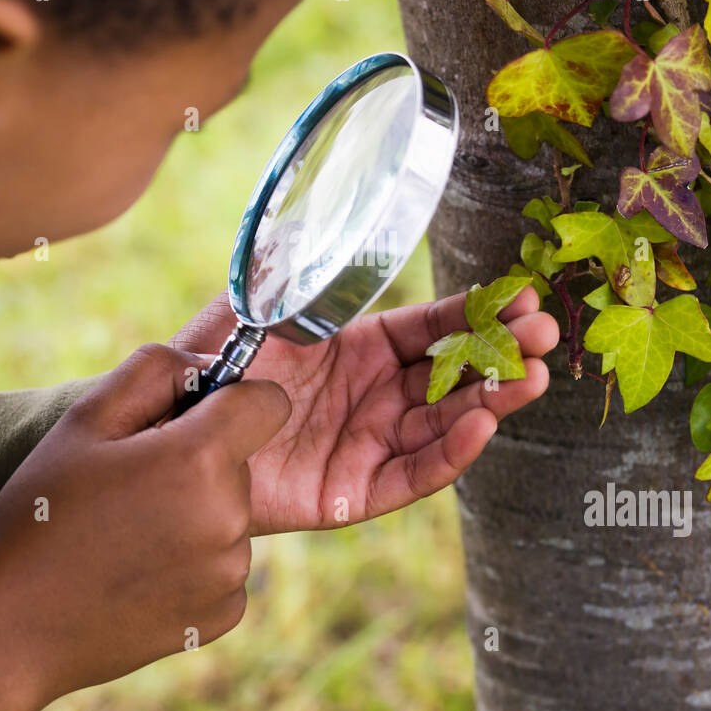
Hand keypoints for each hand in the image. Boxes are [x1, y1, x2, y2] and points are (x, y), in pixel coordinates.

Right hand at [0, 345, 289, 710]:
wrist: (8, 627)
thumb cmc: (39, 513)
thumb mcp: (85, 420)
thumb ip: (157, 370)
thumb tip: (210, 366)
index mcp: (199, 459)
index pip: (269, 403)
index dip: (233, 400)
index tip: (194, 416)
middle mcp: (228, 516)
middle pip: (241, 462)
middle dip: (200, 461)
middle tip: (131, 485)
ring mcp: (229, 571)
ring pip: (231, 514)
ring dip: (195, 513)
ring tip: (125, 534)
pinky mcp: (223, 613)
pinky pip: (224, 566)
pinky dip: (192, 564)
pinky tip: (137, 573)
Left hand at [171, 287, 558, 535]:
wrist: (165, 439)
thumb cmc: (206, 368)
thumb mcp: (251, 310)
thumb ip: (290, 273)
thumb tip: (317, 217)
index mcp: (359, 347)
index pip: (433, 329)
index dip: (479, 314)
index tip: (522, 297)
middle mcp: (375, 394)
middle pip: (454, 376)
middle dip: (503, 355)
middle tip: (545, 337)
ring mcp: (368, 443)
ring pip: (446, 424)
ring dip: (492, 401)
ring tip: (529, 377)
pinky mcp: (352, 493)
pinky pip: (411, 477)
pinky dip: (449, 455)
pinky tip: (480, 426)